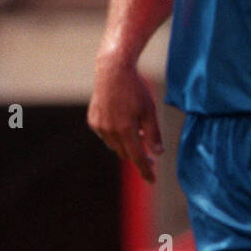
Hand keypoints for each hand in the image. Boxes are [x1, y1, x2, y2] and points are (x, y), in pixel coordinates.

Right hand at [87, 55, 163, 182]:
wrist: (112, 70)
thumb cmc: (135, 89)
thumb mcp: (149, 111)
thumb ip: (153, 134)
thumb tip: (158, 153)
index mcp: (126, 130)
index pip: (137, 158)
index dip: (146, 170)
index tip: (152, 180)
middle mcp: (110, 131)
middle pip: (126, 153)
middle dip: (138, 156)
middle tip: (150, 155)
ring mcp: (99, 126)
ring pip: (115, 145)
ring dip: (126, 144)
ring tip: (138, 132)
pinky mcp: (93, 120)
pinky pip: (106, 135)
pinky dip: (115, 135)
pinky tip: (122, 124)